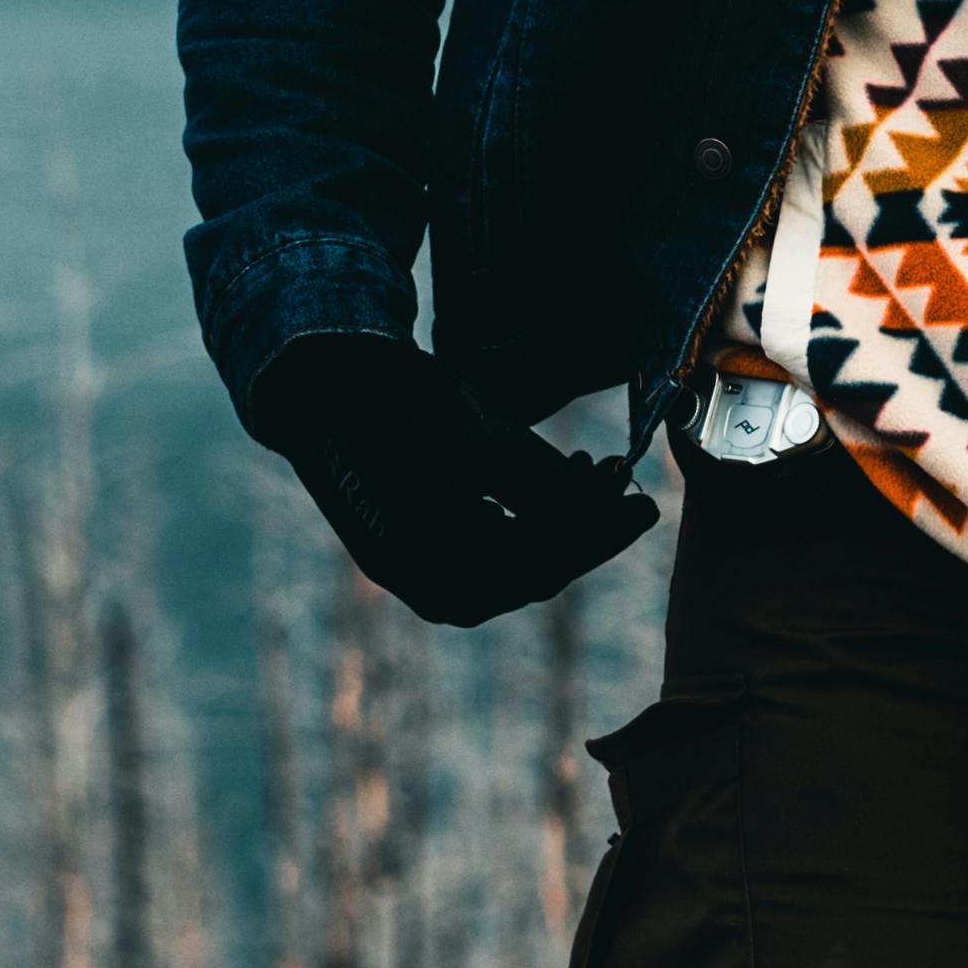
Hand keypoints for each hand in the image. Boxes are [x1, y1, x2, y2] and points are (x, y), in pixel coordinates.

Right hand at [239, 334, 655, 627]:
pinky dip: (531, 514)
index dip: (599, 535)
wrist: (323, 382)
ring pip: (517, 558)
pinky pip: (492, 542)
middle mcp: (429, 585)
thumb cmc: (394, 402)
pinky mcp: (421, 541)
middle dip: (588, 527)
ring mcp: (421, 568)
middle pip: (534, 571)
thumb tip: (591, 512)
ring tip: (598, 470)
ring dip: (565, 519)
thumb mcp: (470, 435)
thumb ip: (531, 481)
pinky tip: (559, 474)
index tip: (645, 503)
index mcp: (437, 571)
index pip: (542, 568)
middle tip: (633, 488)